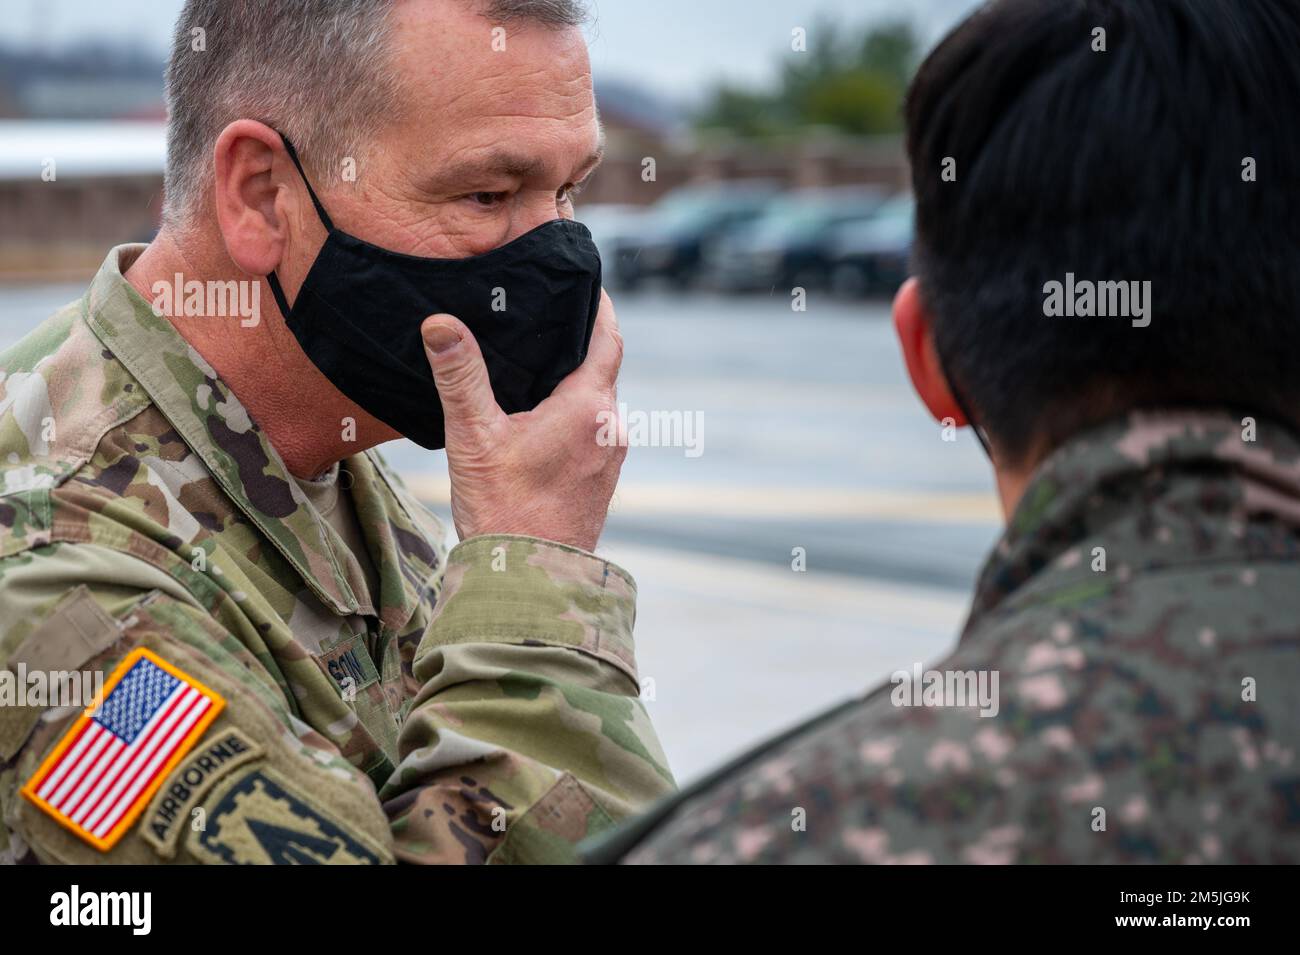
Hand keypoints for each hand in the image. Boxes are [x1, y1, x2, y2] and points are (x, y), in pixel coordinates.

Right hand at [420, 290, 624, 551]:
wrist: (531, 581)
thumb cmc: (505, 510)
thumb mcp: (474, 436)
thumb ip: (460, 375)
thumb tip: (440, 323)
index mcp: (589, 407)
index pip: (606, 337)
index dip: (597, 305)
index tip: (583, 280)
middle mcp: (610, 427)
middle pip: (600, 368)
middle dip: (575, 343)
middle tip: (543, 314)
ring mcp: (610, 457)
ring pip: (595, 402)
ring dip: (572, 382)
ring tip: (535, 362)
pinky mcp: (601, 480)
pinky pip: (592, 430)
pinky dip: (572, 414)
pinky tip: (538, 417)